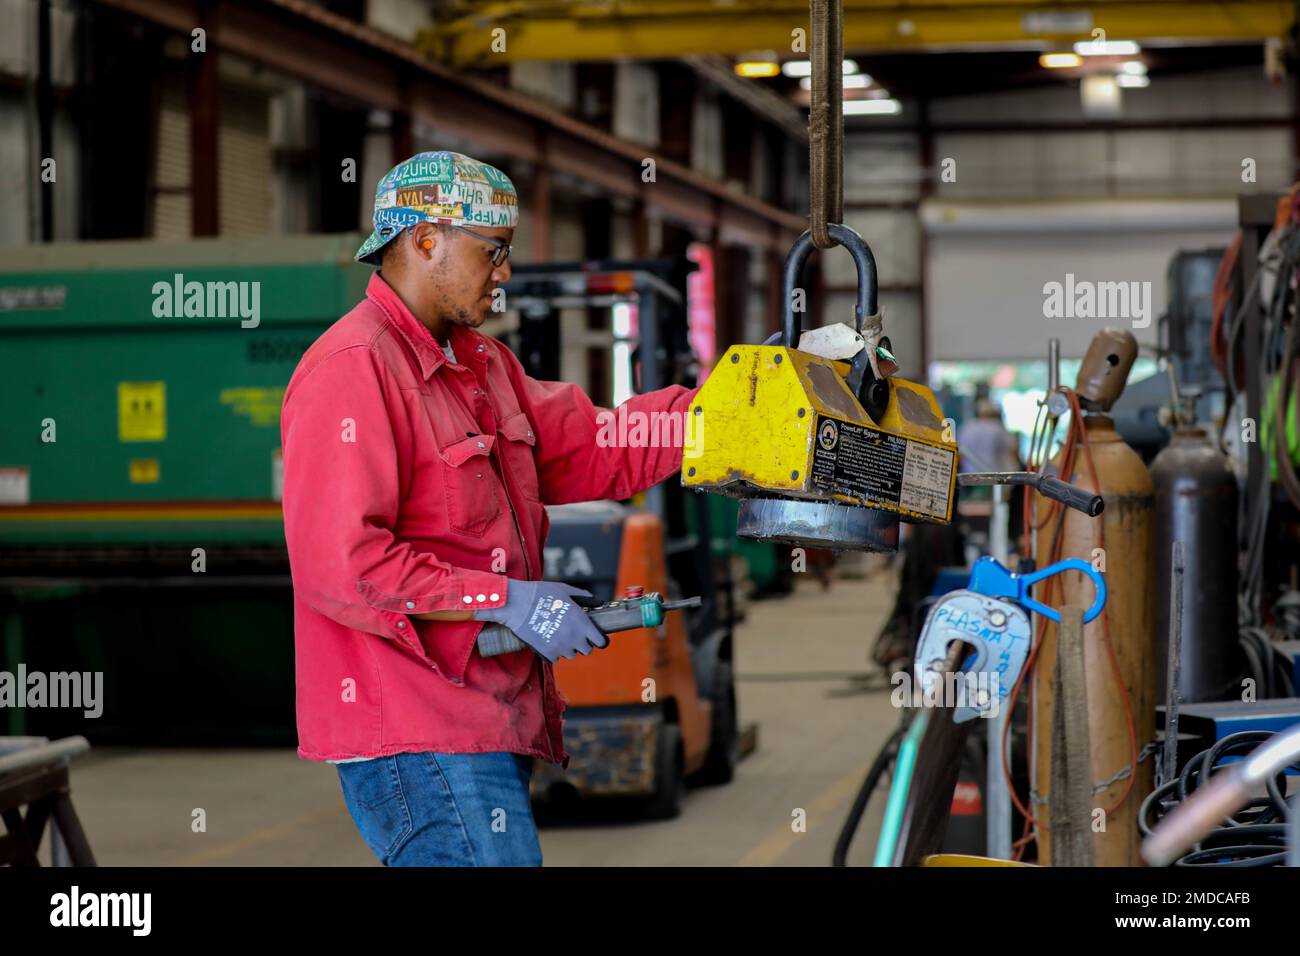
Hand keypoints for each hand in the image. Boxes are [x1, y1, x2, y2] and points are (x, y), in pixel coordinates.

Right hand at [473, 580, 609, 662]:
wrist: (517, 603)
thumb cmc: (541, 594)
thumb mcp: (566, 590)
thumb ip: (583, 597)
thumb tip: (597, 601)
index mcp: (582, 622)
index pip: (600, 641)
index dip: (599, 639)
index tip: (595, 637)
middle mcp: (574, 637)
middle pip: (586, 650)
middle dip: (582, 643)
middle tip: (572, 633)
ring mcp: (561, 647)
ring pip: (571, 654)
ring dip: (567, 647)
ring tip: (557, 635)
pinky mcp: (547, 653)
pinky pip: (556, 658)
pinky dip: (553, 652)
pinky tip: (547, 640)